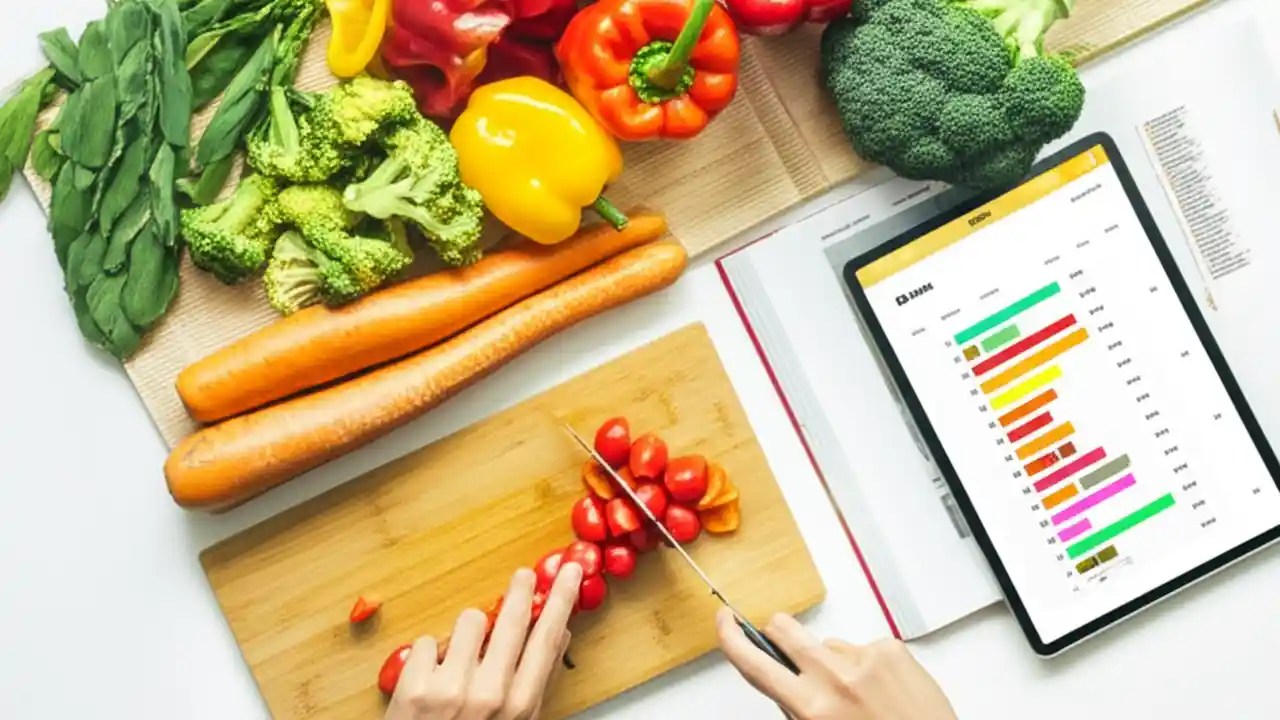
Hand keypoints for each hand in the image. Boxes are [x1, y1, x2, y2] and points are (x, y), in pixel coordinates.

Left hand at [386, 562, 584, 719]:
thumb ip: (536, 682)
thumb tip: (561, 636)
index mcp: (519, 705)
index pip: (547, 639)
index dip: (560, 602)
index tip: (570, 574)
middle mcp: (489, 694)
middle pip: (513, 621)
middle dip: (520, 591)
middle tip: (523, 575)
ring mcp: (451, 689)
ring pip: (468, 620)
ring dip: (465, 632)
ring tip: (458, 657)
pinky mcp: (415, 686)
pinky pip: (427, 642)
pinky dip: (426, 657)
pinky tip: (427, 677)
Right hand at [716, 609, 955, 719]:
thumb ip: (801, 707)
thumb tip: (789, 684)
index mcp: (813, 708)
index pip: (756, 665)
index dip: (732, 638)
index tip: (725, 621)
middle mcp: (834, 677)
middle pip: (784, 628)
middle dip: (779, 634)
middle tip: (789, 650)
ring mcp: (864, 658)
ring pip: (828, 643)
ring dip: (834, 661)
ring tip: (862, 694)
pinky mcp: (890, 648)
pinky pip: (863, 647)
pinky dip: (868, 664)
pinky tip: (884, 690)